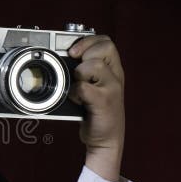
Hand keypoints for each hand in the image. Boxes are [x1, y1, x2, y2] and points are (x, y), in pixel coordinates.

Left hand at [67, 35, 125, 181]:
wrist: (106, 140)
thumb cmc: (97, 112)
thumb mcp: (96, 87)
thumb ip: (87, 71)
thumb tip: (64, 57)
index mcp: (114, 70)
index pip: (106, 42)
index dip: (89, 41)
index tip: (73, 51)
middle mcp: (116, 77)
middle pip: (105, 48)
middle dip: (86, 53)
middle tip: (77, 69)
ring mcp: (112, 88)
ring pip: (94, 65)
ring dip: (79, 74)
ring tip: (78, 87)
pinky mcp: (104, 102)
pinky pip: (84, 87)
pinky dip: (75, 92)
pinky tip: (76, 100)